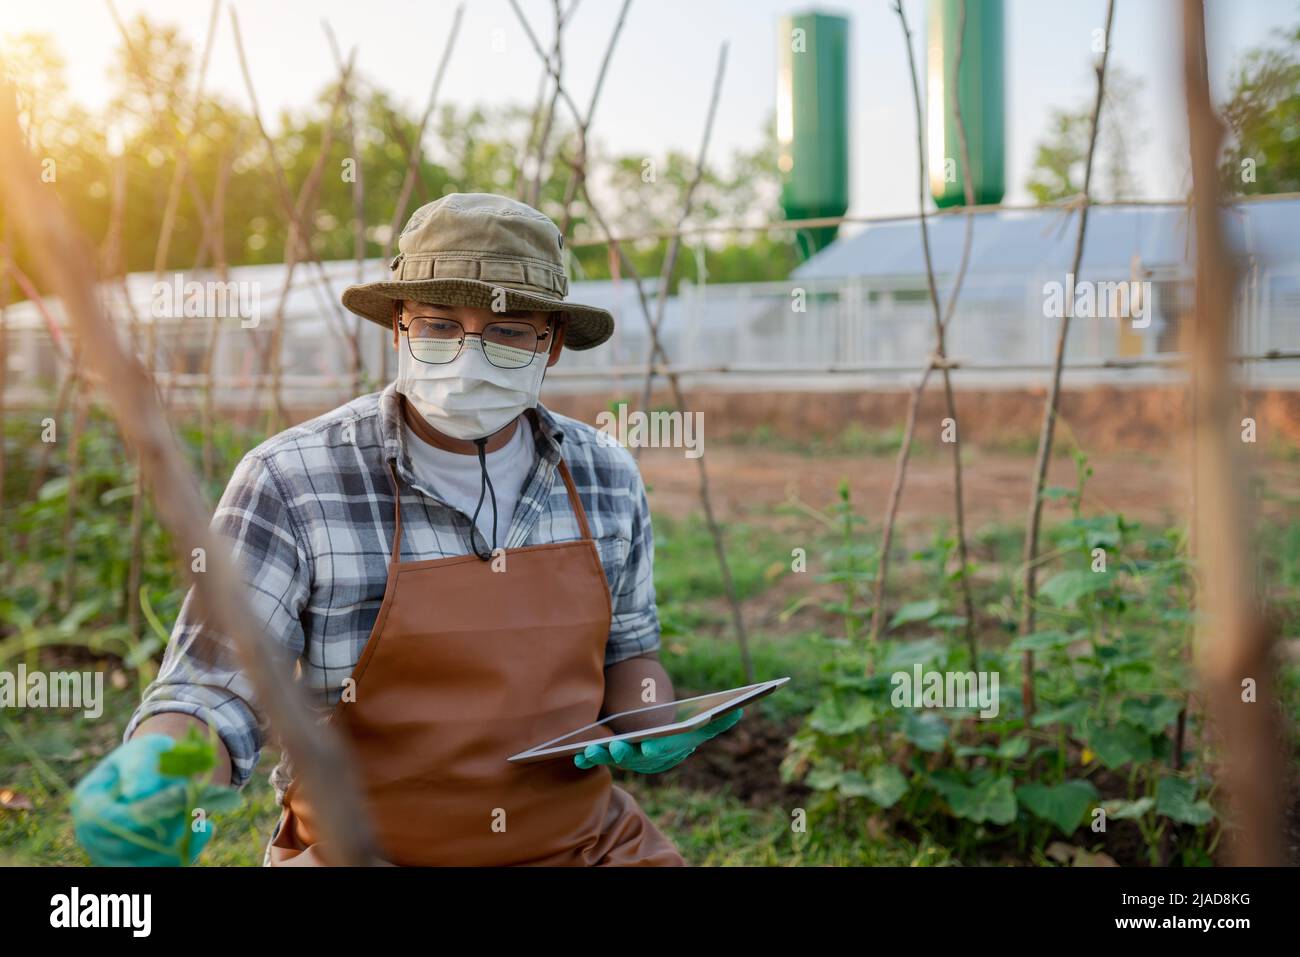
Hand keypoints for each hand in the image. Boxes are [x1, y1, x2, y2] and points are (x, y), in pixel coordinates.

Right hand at [71, 734, 236, 865]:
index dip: (144, 814)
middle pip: (129, 844)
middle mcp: (91, 835)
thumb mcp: (145, 751)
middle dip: (169, 825)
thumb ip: (140, 766)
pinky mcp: (131, 865)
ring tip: (203, 817)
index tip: (180, 799)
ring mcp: (108, 855)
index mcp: (88, 803)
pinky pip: (159, 869)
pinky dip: (185, 852)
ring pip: (145, 861)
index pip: (110, 819)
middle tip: (198, 806)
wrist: (153, 776)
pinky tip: (206, 830)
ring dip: (180, 840)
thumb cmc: (148, 759)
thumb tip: (138, 792)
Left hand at [574, 708, 742, 773]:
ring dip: (603, 756)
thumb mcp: (699, 720)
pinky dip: (588, 758)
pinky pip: (599, 758)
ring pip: (616, 760)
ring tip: (590, 749)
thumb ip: (716, 721)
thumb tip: (738, 710)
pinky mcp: (611, 755)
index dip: (658, 750)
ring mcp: (631, 760)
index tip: (649, 746)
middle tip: (616, 745)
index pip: (667, 752)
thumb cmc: (679, 722)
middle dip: (626, 754)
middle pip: (638, 759)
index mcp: (673, 751)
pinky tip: (576, 754)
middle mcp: (652, 760)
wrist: (657, 725)